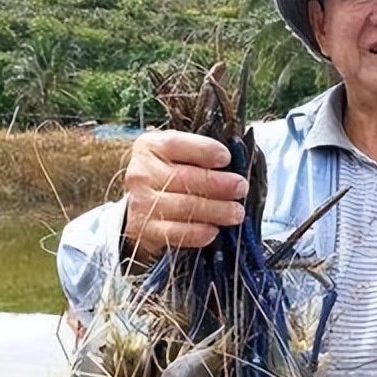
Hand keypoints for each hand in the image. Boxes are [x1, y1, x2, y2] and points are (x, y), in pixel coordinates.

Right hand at [123, 130, 248, 261]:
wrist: (135, 208)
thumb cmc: (166, 177)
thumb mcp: (176, 156)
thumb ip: (198, 154)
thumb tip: (234, 162)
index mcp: (150, 147)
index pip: (177, 144)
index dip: (205, 150)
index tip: (227, 158)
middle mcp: (141, 173)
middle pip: (185, 178)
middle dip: (219, 184)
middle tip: (241, 188)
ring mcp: (141, 202)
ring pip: (185, 206)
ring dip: (217, 210)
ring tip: (237, 212)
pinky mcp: (144, 230)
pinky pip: (176, 233)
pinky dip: (199, 232)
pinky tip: (214, 231)